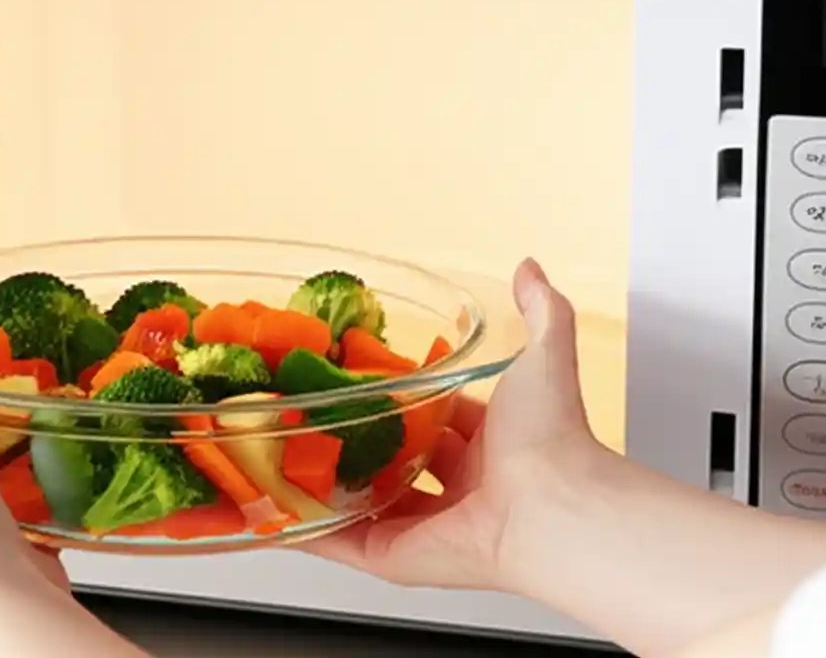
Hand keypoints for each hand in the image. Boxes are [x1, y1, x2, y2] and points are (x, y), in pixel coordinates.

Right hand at [299, 258, 602, 590]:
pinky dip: (306, 532)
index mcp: (488, 446)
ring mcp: (422, 526)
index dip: (396, 397)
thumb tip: (532, 270)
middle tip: (311, 413)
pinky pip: (340, 545)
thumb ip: (541, 310)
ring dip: (323, 485)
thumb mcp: (542, 355)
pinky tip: (276, 512)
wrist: (549, 509)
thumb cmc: (549, 440)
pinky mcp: (394, 555)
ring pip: (361, 505)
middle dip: (354, 440)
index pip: (432, 417)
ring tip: (279, 458)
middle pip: (392, 462)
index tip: (358, 376)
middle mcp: (457, 488)